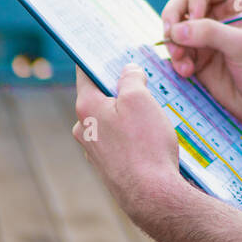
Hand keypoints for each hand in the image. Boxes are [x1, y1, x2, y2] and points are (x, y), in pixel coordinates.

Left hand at [73, 63, 184, 221]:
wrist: (152, 196)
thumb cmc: (145, 145)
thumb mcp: (141, 99)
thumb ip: (131, 79)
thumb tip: (128, 72)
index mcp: (86, 107)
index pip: (86, 72)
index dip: (98, 57)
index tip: (106, 46)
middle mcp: (84, 128)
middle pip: (102, 96)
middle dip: (122, 88)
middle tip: (146, 82)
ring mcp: (95, 150)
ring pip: (113, 119)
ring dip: (131, 113)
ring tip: (156, 114)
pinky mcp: (110, 166)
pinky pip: (121, 140)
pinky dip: (134, 134)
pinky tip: (154, 138)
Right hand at [161, 0, 241, 129]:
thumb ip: (210, 33)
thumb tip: (176, 30)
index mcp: (232, 1)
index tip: (195, 18)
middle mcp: (215, 14)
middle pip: (180, 1)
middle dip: (173, 18)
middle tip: (173, 38)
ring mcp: (203, 36)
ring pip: (173, 27)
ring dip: (173, 43)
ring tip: (183, 62)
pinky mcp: (195, 58)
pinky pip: (174, 51)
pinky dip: (176, 60)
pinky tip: (187, 72)